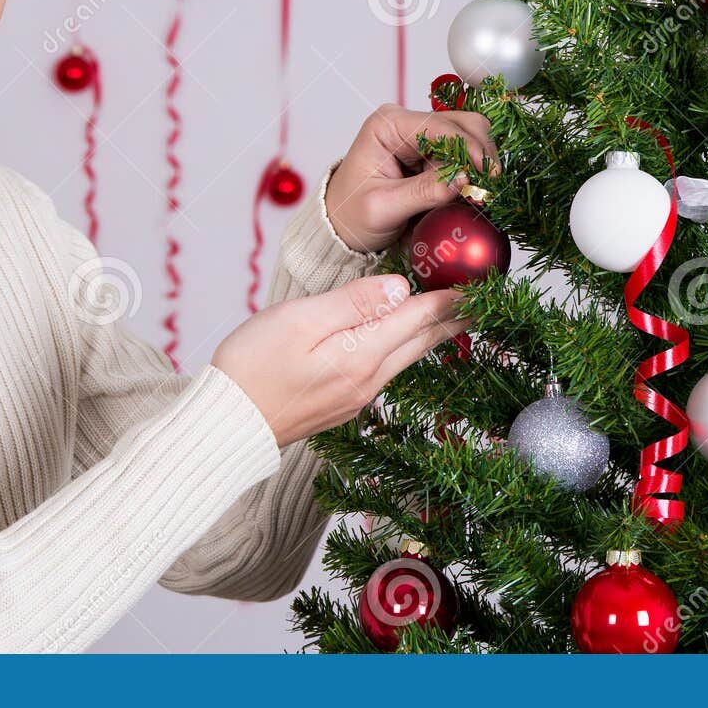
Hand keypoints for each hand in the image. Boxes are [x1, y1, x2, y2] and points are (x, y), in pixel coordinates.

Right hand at [212, 274, 471, 447]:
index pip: (417, 317)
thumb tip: (401, 288)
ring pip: (406, 357)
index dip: (449, 297)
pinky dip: (406, 349)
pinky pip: (388, 370)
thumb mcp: (300, 320)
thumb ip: (353, 303)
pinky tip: (406, 342)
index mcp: (361, 355)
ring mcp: (356, 397)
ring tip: (453, 317)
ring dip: (432, 333)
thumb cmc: (252, 366)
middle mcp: (368, 380)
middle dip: (451, 317)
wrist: (225, 424)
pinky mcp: (342, 404)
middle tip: (483, 300)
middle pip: (421, 340)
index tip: (479, 283)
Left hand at [324, 104, 500, 253]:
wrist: (343, 226)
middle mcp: (408, 124)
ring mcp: (423, 138)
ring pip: (470, 139)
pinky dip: (473, 175)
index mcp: (388, 125)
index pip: (439, 125)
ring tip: (477, 195)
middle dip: (479, 154)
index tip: (488, 174)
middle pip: (463, 124)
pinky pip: (465, 158)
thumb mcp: (384, 207)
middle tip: (488, 187)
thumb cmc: (352, 214)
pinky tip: (471, 194)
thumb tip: (463, 180)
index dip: (469, 147)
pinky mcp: (433, 155)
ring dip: (478, 166)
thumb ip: (424, 192)